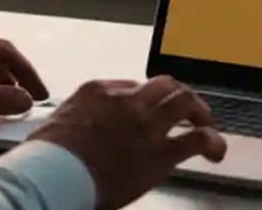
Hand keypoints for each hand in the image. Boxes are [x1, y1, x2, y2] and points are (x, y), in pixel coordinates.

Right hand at [32, 76, 227, 208]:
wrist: (51, 176)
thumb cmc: (44, 158)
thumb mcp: (56, 123)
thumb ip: (79, 115)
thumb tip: (86, 123)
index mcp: (99, 91)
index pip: (130, 86)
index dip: (141, 99)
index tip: (143, 111)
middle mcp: (128, 101)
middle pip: (164, 86)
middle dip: (176, 94)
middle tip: (184, 109)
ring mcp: (146, 124)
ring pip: (185, 103)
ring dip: (198, 111)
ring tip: (205, 121)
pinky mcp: (160, 153)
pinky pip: (196, 140)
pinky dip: (212, 143)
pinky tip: (216, 152)